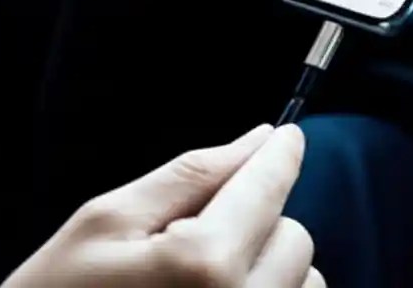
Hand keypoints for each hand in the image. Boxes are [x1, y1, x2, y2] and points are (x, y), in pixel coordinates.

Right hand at [1, 124, 322, 287]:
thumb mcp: (108, 220)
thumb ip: (190, 175)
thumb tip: (259, 139)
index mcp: (202, 264)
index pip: (268, 189)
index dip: (278, 156)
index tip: (287, 138)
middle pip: (294, 236)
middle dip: (256, 221)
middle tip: (197, 232)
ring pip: (304, 281)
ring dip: (269, 267)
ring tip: (203, 278)